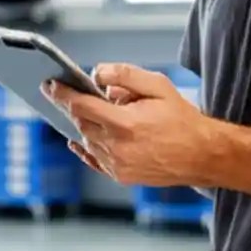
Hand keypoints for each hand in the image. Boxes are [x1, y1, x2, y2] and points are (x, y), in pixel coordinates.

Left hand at [42, 63, 221, 187]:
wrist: (201, 155)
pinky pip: (94, 160)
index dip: (62, 94)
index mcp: (124, 123)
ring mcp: (118, 165)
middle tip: (61, 93)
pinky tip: (78, 139)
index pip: (82, 105)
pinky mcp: (122, 176)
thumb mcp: (157, 85)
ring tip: (81, 110)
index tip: (49, 85)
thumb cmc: (182, 118)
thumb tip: (96, 74)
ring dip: (81, 125)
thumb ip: (124, 75)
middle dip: (70, 107)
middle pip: (80, 123)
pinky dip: (84, 148)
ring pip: (86, 140)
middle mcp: (117, 147)